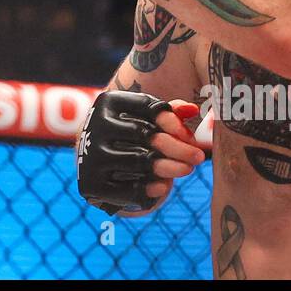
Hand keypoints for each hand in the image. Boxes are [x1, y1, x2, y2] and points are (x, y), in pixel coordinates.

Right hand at [77, 90, 205, 215]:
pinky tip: (165, 186)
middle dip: (177, 147)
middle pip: (144, 134)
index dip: (171, 120)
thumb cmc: (129, 131)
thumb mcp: (146, 117)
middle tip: (199, 157)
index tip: (188, 134)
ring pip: (139, 161)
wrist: (93, 158)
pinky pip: (127, 188)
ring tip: (187, 169)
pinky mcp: (93, 183)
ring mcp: (91, 155)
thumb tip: (191, 110)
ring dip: (169, 167)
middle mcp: (96, 126)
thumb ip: (170, 112)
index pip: (146, 107)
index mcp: (108, 103)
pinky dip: (150, 188)